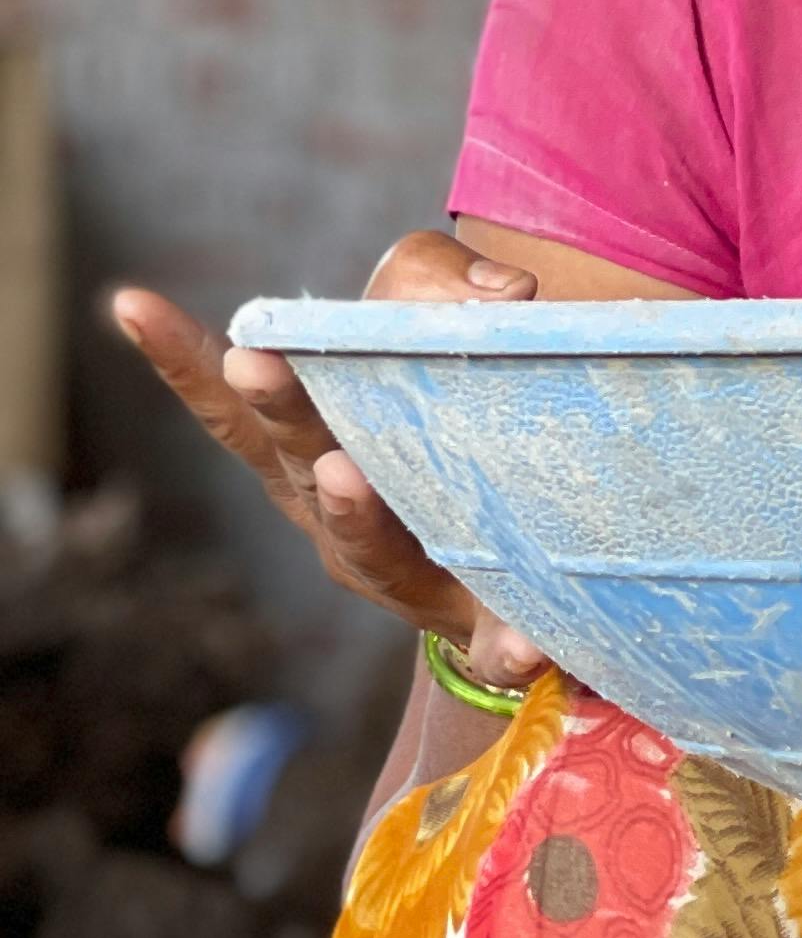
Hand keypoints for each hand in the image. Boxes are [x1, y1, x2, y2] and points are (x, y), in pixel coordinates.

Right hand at [111, 230, 550, 692]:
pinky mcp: (487, 631)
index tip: (131, 302)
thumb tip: (510, 288)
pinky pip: (494, 643)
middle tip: (254, 363)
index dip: (185, 361)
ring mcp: (405, 580)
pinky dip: (503, 645)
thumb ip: (452, 289)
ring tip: (346, 476)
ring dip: (355, 516)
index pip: (239, 408)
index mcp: (312, 457)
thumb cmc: (455, 432)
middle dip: (279, 412)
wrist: (534, 562)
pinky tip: (522, 650)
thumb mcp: (446, 335)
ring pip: (375, 552)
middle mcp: (338, 522)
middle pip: (303, 464)